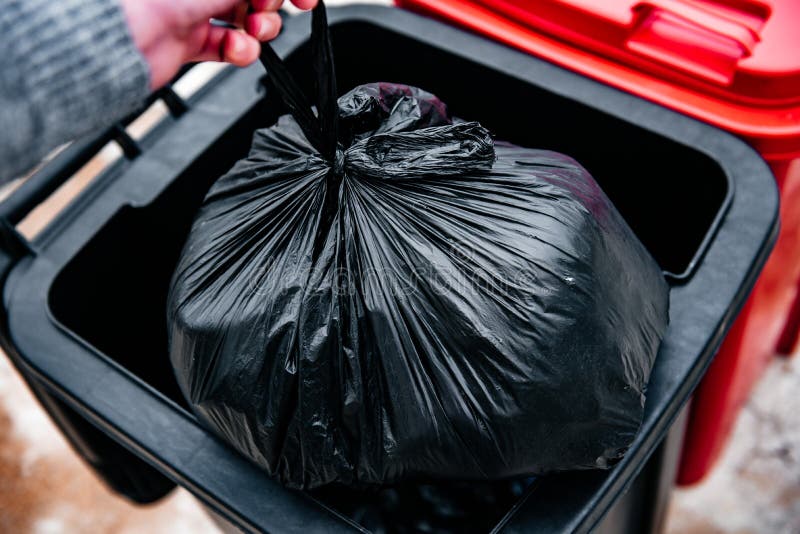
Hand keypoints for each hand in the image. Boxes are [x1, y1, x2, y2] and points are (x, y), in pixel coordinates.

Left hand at [122, 0, 317, 88]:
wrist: (119, 39)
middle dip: (271, 3)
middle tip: (261, 8)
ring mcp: (195, 8)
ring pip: (247, 18)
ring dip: (260, 29)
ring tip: (251, 32)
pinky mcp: (191, 40)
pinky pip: (229, 45)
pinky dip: (241, 50)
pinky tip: (237, 48)